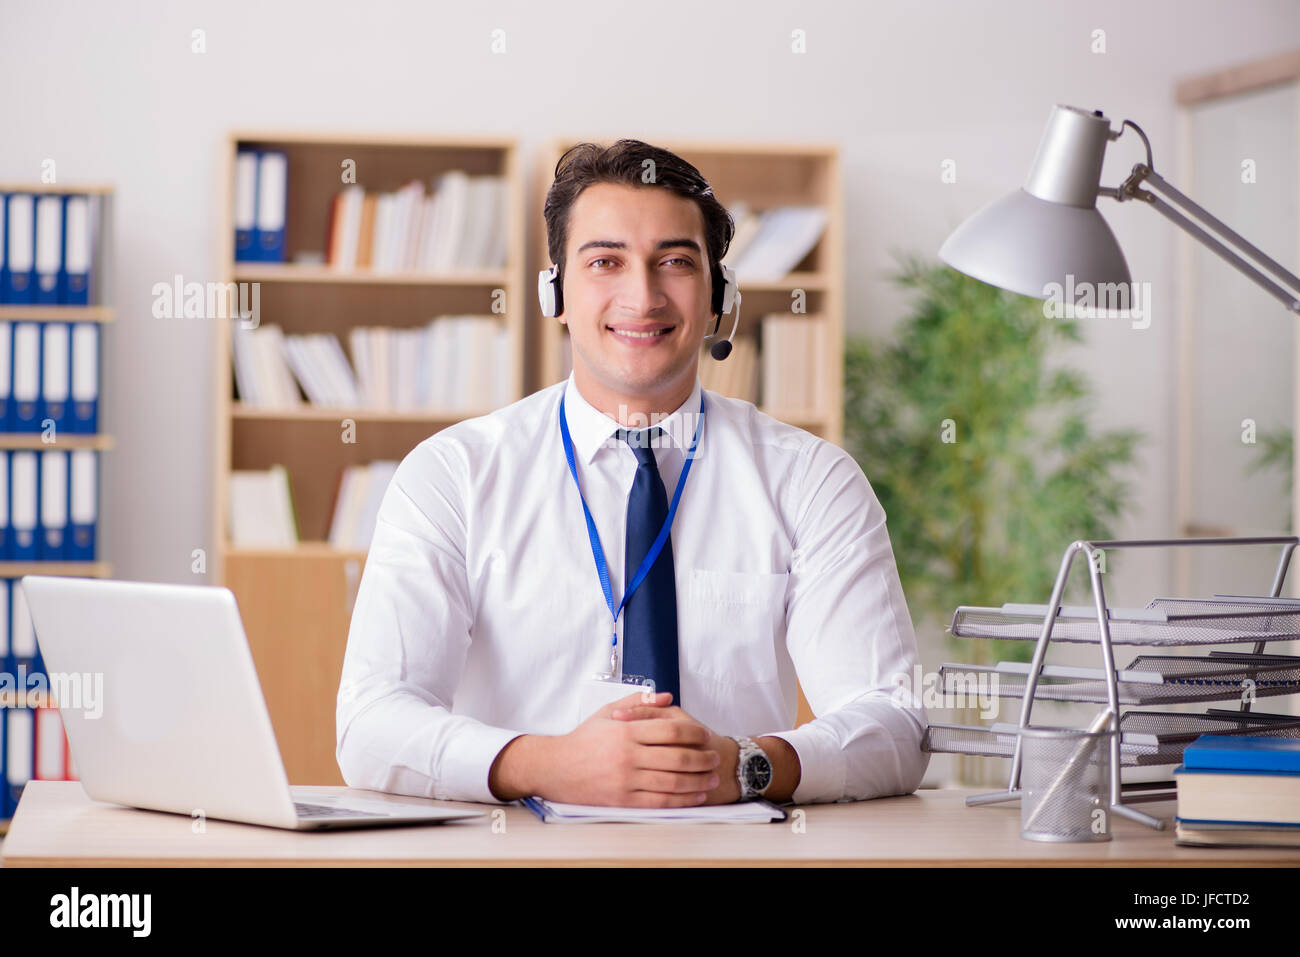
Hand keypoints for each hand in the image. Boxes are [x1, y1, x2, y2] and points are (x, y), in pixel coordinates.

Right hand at [530, 691, 722, 807]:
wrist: (555, 768)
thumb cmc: (583, 739)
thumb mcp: (607, 712)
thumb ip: (638, 702)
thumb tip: (667, 697)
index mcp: (626, 730)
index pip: (671, 729)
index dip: (694, 732)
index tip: (705, 734)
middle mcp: (628, 755)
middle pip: (678, 756)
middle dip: (702, 758)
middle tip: (715, 757)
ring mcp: (626, 779)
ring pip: (673, 781)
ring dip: (698, 781)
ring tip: (711, 778)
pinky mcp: (623, 800)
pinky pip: (660, 801)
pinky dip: (682, 800)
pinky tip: (695, 796)